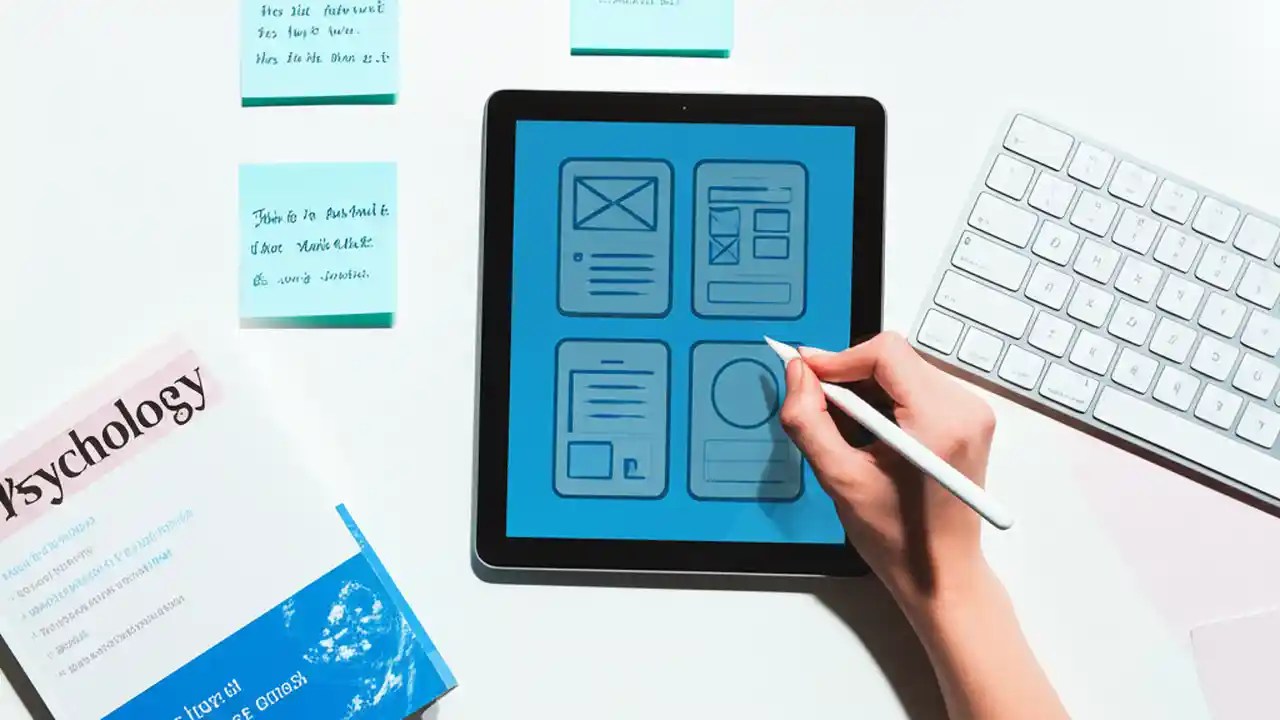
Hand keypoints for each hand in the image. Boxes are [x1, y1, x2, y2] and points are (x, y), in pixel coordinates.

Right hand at [779, 332, 995, 610]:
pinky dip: (884, 400)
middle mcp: (965, 410)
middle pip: (894, 358)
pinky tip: (871, 435)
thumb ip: (809, 420)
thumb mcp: (840, 479)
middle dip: (850, 376)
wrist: (941, 573)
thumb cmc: (900, 539)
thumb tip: (798, 373)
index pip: (886, 353)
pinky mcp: (966, 419)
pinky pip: (915, 387)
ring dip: (866, 390)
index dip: (839, 359)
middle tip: (820, 408)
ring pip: (902, 369)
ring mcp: (971, 413)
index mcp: (940, 423)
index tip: (807, 375)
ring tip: (849, 433)